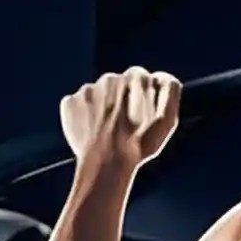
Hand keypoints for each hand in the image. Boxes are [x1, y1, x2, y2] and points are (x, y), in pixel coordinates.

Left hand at [60, 66, 180, 165]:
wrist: (107, 162)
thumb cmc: (139, 144)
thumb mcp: (168, 119)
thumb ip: (169, 91)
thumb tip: (163, 77)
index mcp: (135, 78)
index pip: (141, 79)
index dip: (144, 98)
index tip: (142, 116)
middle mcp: (110, 78)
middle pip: (119, 85)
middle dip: (123, 101)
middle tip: (126, 126)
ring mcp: (87, 89)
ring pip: (99, 95)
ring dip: (104, 108)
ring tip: (109, 131)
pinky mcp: (70, 102)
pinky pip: (79, 104)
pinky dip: (85, 116)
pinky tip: (94, 132)